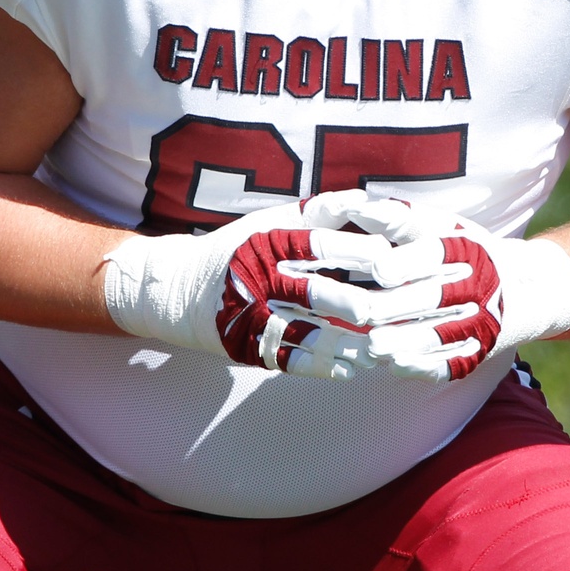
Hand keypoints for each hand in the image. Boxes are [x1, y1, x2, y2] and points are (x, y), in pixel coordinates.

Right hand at [102, 192, 384, 379]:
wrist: (176, 287)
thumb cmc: (238, 246)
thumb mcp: (271, 221)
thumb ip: (317, 214)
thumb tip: (367, 200)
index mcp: (269, 240)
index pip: (321, 244)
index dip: (359, 252)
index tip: (393, 260)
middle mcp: (260, 277)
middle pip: (315, 291)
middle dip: (355, 303)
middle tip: (390, 311)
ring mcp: (253, 315)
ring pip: (307, 332)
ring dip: (348, 344)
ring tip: (382, 350)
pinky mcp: (248, 345)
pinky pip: (289, 360)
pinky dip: (322, 366)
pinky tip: (351, 370)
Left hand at [301, 197, 569, 381]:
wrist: (529, 288)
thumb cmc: (468, 250)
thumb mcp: (445, 227)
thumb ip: (401, 219)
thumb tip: (357, 209)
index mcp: (466, 249)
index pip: (435, 254)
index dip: (407, 262)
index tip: (378, 270)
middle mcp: (477, 286)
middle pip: (433, 297)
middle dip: (396, 306)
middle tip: (362, 311)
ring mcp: (481, 323)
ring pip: (439, 334)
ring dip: (405, 341)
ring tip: (373, 344)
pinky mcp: (478, 352)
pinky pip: (451, 363)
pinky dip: (423, 366)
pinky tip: (395, 364)